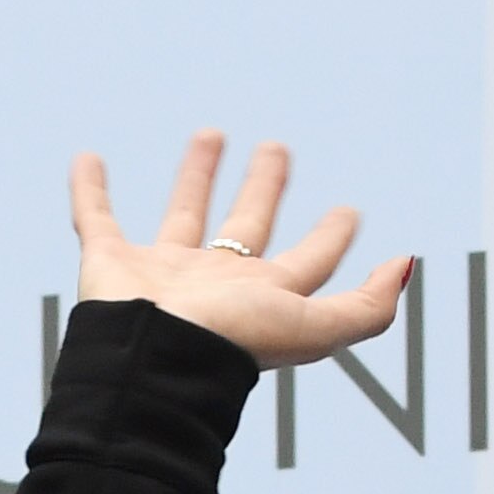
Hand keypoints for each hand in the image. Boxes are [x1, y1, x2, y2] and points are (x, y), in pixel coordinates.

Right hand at [69, 132, 406, 368]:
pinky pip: (96, 218)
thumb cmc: (231, 344)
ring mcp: (161, 272)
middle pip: (245, 227)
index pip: (305, 263)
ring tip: (212, 135)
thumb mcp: (315, 327)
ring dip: (196, 176)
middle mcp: (214, 283)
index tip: (349, 212)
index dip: (331, 238)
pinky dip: (88, 190)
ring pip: (183, 213)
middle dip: (264, 188)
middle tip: (278, 151)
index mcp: (261, 297)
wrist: (151, 359)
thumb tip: (406, 266)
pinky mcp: (110, 260)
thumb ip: (367, 307)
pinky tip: (87, 158)